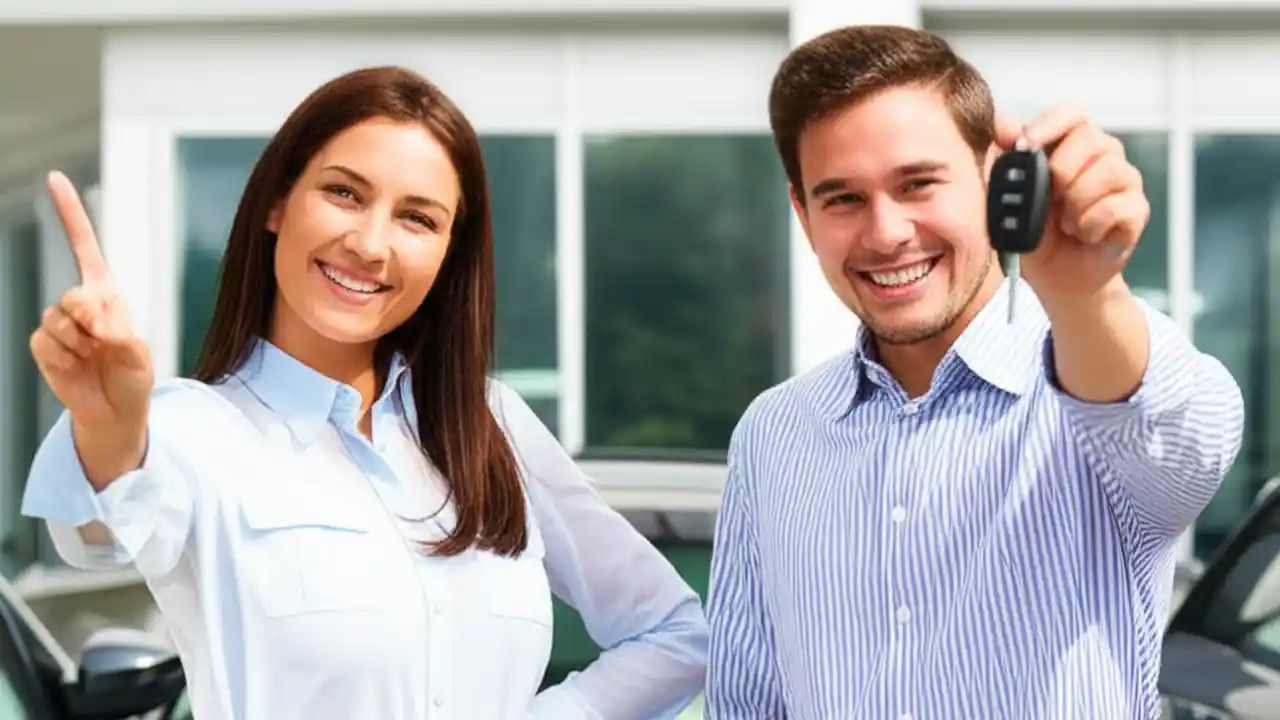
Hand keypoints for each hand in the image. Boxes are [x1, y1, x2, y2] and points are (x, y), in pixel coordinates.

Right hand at [28, 172, 153, 432]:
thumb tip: (95, 323)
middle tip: (106, 342)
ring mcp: (59, 323)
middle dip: (92, 320)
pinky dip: (64, 358)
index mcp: (106, 292)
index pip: (84, 246)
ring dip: (81, 345)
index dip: (70, 212)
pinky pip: (46, 343)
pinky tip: (76, 367)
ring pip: (59, 321)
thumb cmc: (133, 378)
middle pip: (75, 296)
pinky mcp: (43, 345)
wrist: (115, 411)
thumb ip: (121, 335)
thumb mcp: (139, 356)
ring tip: (94, 358)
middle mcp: (80, 302)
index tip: (55, 177)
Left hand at [995, 105, 1149, 311]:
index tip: (1027, 143)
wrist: (1055, 278)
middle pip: (1091, 138)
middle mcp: (1103, 157)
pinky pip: (1116, 206)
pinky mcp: (1136, 211)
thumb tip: (1004, 125)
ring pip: (1107, 170)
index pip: (1072, 113)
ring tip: (1066, 222)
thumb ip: (1008, 161)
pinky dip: (1090, 225)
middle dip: (1061, 170)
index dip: (1052, 123)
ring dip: (1076, 202)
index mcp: (1071, 146)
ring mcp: (1124, 182)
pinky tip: (1084, 234)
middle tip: (1051, 197)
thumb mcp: (1011, 199)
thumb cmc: (1035, 234)